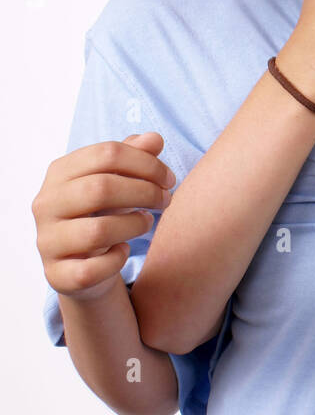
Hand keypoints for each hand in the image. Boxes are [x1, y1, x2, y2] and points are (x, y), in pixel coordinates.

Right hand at [32, 133, 175, 301]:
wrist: (82, 266)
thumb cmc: (103, 215)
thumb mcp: (118, 182)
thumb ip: (134, 158)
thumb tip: (154, 139)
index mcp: (59, 172)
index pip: (106, 153)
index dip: (146, 163)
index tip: (169, 178)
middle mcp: (46, 204)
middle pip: (101, 188)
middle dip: (144, 192)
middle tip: (165, 200)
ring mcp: (47, 241)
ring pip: (98, 231)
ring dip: (134, 225)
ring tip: (146, 222)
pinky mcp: (57, 274)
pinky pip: (92, 269)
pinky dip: (116, 260)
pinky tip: (123, 251)